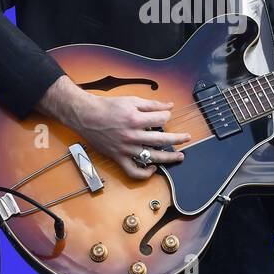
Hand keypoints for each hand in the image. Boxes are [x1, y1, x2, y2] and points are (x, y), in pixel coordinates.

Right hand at [70, 94, 190, 179]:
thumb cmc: (107, 107)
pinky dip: (145, 174)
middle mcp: (131, 135)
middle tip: (187, 138)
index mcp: (135, 119)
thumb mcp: (131, 100)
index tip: (166, 116)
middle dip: (177, 139)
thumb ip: (152, 104)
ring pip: (151, 157)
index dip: (167, 116)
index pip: (161, 119)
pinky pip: (133, 171)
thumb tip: (169, 106)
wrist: (86, 116)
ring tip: (179, 157)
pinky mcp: (118, 157)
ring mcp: (125, 148)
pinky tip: (153, 169)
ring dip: (168, 158)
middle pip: (161, 140)